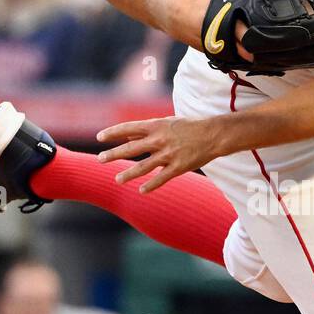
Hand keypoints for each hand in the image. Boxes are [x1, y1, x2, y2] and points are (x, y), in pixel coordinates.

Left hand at [97, 114, 223, 190]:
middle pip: (131, 148)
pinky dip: (150, 185)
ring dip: (128, 174)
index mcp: (156, 126)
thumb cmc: (189, 127)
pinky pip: (161, 178)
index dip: (113, 133)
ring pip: (143, 166)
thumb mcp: (167, 123)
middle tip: (100, 159)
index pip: (128, 128)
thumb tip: (127, 135)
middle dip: (114, 154)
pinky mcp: (178, 167)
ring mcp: (168, 155)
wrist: (214, 135)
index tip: (100, 137)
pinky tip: (141, 190)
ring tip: (117, 179)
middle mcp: (159, 140)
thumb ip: (147, 130)